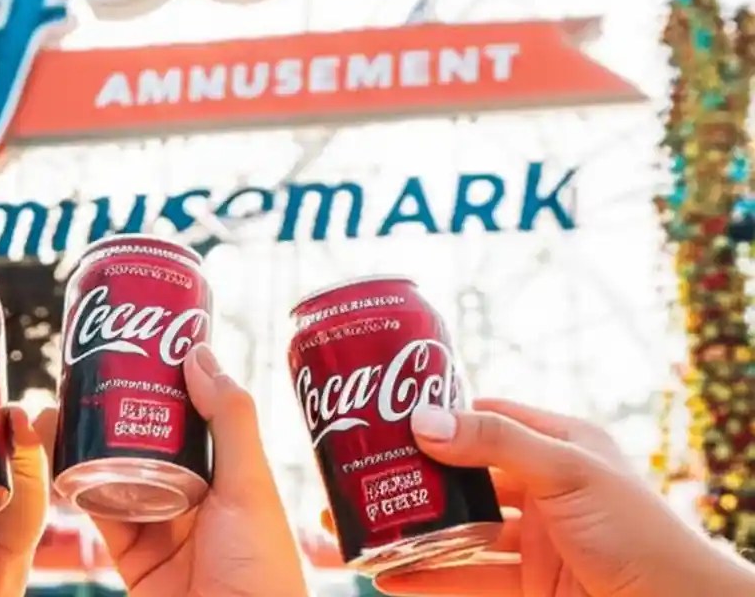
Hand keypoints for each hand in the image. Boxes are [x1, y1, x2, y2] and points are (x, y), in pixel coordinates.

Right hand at [36, 343, 308, 596]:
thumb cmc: (261, 573)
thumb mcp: (250, 487)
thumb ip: (228, 420)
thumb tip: (197, 351)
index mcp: (231, 477)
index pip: (194, 416)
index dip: (165, 381)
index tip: (135, 340)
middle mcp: (196, 500)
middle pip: (147, 441)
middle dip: (115, 408)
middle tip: (82, 370)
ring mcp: (162, 529)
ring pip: (116, 474)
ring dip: (85, 443)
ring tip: (57, 406)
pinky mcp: (131, 559)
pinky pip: (98, 514)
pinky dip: (75, 488)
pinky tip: (57, 456)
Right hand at [334, 399, 754, 596]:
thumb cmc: (643, 533)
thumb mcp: (569, 472)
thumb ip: (497, 443)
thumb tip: (422, 421)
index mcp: (558, 444)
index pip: (486, 416)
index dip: (436, 415)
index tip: (381, 414)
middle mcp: (542, 488)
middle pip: (459, 478)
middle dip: (405, 481)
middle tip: (349, 479)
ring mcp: (533, 540)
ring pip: (454, 531)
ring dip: (406, 534)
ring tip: (352, 532)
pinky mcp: (528, 587)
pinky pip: (465, 579)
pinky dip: (425, 578)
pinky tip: (385, 576)